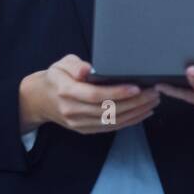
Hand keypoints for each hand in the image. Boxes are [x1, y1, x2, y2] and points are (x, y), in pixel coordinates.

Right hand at [18, 54, 158, 134]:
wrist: (40, 99)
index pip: (96, 95)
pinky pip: (110, 128)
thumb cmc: (56, 77)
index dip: (118, 92)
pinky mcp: (84, 129)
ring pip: (112, 121)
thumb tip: (86, 70)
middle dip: (134, 102)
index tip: (137, 87)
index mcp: (66, 92)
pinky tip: (143, 112)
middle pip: (108, 110)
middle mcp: (72, 110)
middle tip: (154, 92)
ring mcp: (78, 123)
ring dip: (136, 113)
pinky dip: (129, 121)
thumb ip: (75, 65)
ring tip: (153, 101)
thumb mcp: (61, 64)